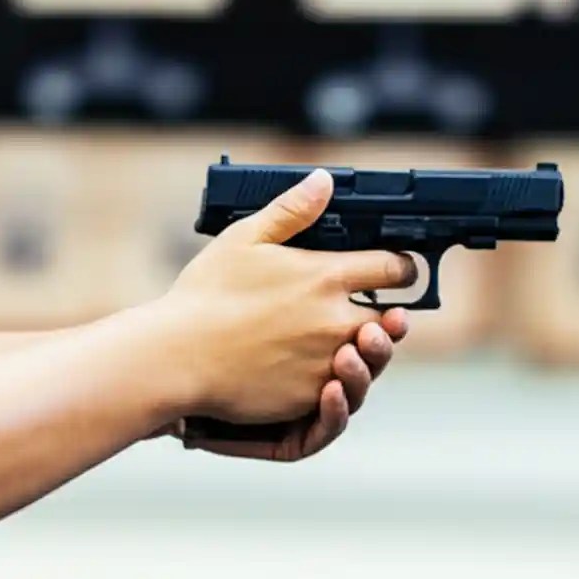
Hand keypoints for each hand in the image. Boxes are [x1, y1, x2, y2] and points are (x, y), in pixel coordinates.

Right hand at [154, 170, 415, 459]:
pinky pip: (339, 389)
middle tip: (366, 310)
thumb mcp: (245, 238)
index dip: (400, 267)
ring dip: (361, 348)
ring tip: (336, 341)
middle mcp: (337, 320)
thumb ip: (291, 210)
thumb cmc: (205, 296)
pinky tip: (306, 367)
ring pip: (368, 357)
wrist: (177, 357)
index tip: (395, 270)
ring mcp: (327, 362)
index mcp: (327, 277)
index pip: (394, 269)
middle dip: (385, 314)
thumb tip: (324, 181)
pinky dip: (331, 379)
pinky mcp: (311, 396)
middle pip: (390, 319)